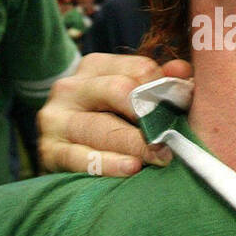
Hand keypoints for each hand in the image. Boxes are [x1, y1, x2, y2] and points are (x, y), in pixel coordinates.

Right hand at [38, 53, 192, 175]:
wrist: (61, 148)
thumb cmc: (108, 119)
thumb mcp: (131, 96)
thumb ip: (159, 84)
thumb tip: (182, 71)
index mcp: (95, 66)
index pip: (139, 69)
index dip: (167, 89)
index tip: (187, 108)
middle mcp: (70, 87)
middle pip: (119, 91)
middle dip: (151, 116)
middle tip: (173, 138)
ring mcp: (55, 118)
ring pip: (101, 127)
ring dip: (135, 144)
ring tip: (161, 157)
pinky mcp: (48, 150)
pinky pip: (80, 157)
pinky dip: (109, 164)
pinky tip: (132, 169)